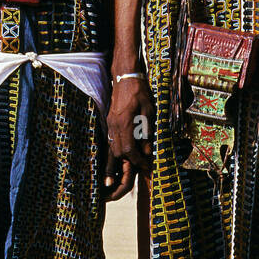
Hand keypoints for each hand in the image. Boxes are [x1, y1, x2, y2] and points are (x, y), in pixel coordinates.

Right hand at [104, 75, 152, 200]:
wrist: (125, 78)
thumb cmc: (139, 92)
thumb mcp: (148, 111)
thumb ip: (147, 131)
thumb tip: (147, 150)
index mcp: (125, 124)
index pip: (129, 150)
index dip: (138, 161)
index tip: (146, 167)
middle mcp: (114, 126)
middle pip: (118, 152)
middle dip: (126, 166)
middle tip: (134, 174)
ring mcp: (109, 124)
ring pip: (110, 148)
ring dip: (114, 163)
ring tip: (112, 180)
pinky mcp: (109, 122)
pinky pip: (109, 141)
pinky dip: (112, 152)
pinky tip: (115, 159)